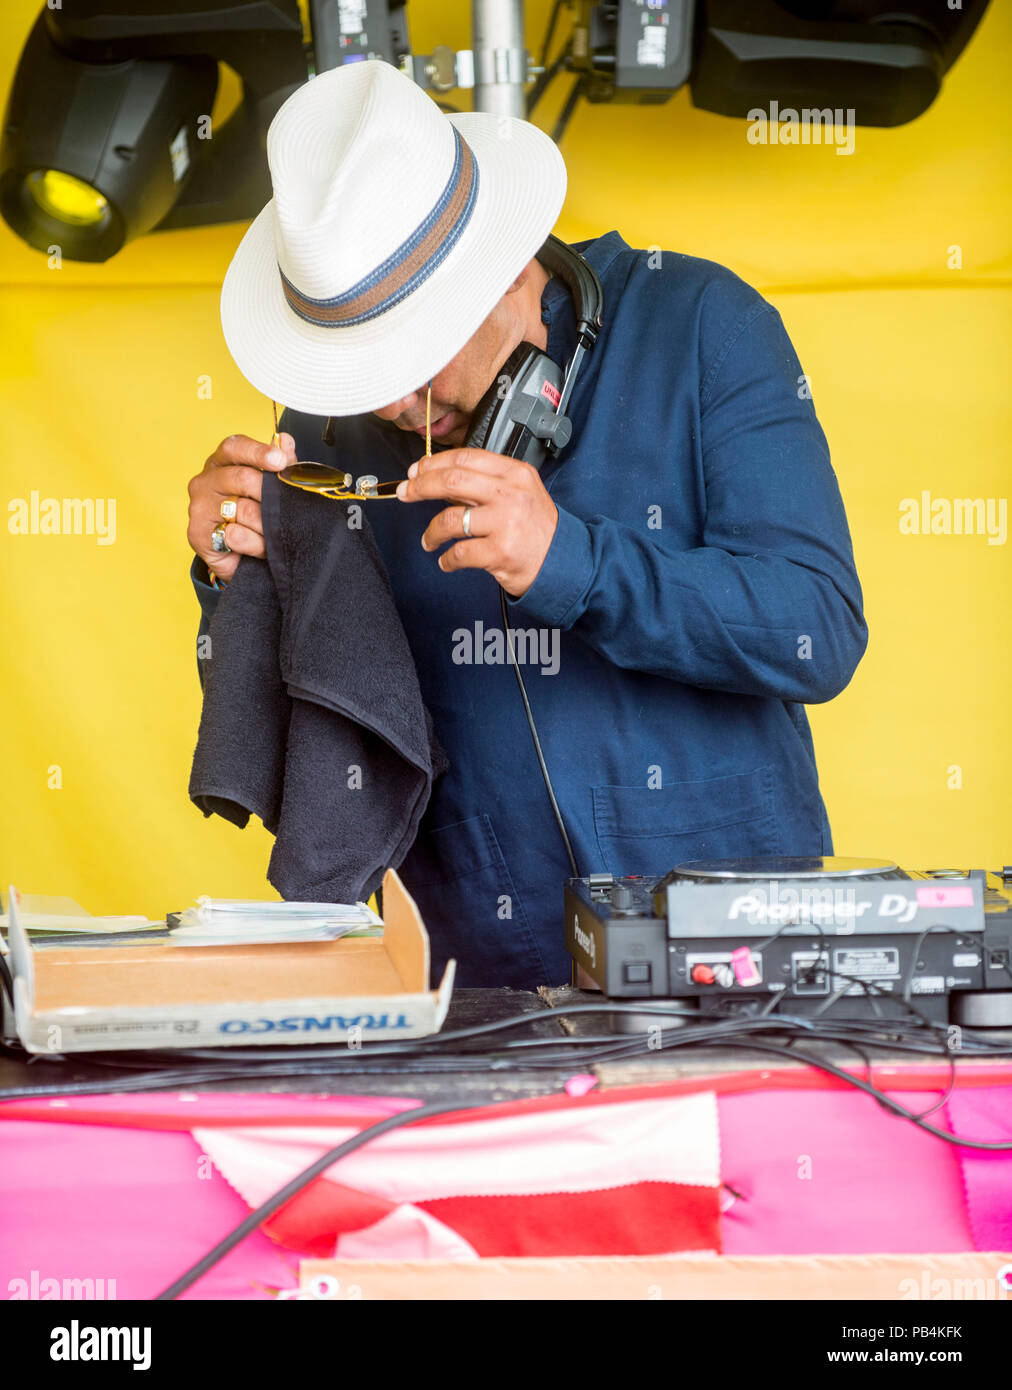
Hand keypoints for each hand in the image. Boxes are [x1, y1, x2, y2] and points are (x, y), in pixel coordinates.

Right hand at [186, 432, 295, 581]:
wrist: (239, 557)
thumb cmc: (254, 514)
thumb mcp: (271, 487)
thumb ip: (280, 464)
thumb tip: (286, 441)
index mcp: (222, 462)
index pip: (235, 447)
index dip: (258, 452)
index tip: (280, 461)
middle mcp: (206, 480)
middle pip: (242, 478)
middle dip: (270, 496)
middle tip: (284, 511)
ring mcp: (199, 505)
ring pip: (243, 510)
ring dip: (266, 526)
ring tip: (273, 535)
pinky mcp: (197, 532)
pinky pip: (234, 535)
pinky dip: (254, 543)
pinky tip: (257, 547)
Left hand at [396, 447, 557, 596]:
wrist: (562, 562)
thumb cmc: (536, 528)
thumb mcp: (520, 493)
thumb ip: (486, 483)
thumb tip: (439, 480)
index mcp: (515, 474)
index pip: (466, 457)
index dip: (434, 464)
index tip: (416, 472)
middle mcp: (511, 495)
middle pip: (452, 480)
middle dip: (421, 486)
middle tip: (406, 494)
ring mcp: (506, 524)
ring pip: (450, 520)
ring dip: (432, 532)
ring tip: (429, 540)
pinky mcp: (500, 552)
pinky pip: (459, 553)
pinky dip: (446, 560)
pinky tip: (447, 562)